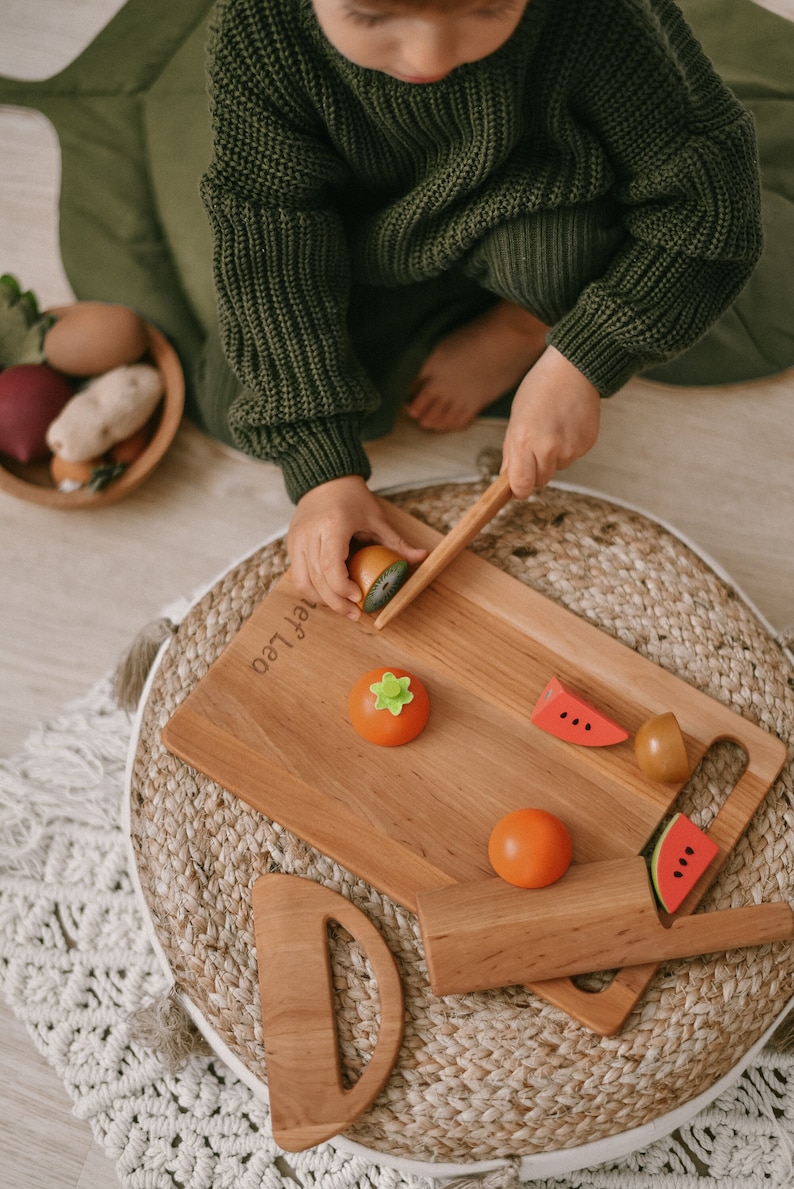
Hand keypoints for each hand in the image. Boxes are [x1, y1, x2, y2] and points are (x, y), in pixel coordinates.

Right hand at [287, 475, 428, 618]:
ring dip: (322, 600)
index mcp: (332, 525)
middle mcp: (310, 534)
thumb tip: (421, 558)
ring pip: (303, 582)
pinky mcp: (291, 546)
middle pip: (317, 579)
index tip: (359, 598)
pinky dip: (313, 590)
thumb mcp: (376, 518)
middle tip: (355, 614)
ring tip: (343, 608)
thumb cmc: (352, 498)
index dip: (343, 587)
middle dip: (336, 602)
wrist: (324, 480)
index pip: (330, 565)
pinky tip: (330, 596)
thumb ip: (396, 542)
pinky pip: (298, 577)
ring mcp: (297, 541)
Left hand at [501, 347, 600, 498]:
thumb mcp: (517, 417)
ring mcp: (570, 448)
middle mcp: (548, 449)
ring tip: (553, 428)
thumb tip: (508, 475)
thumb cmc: (541, 388)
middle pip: (540, 480)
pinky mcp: (586, 445)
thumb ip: (511, 449)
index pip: (522, 486)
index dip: (519, 489)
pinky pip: (573, 456)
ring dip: (553, 456)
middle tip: (535, 446)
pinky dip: (569, 446)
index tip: (518, 486)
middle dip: (535, 470)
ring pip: (557, 467)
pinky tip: (567, 425)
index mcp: (524, 441)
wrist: (574, 369)